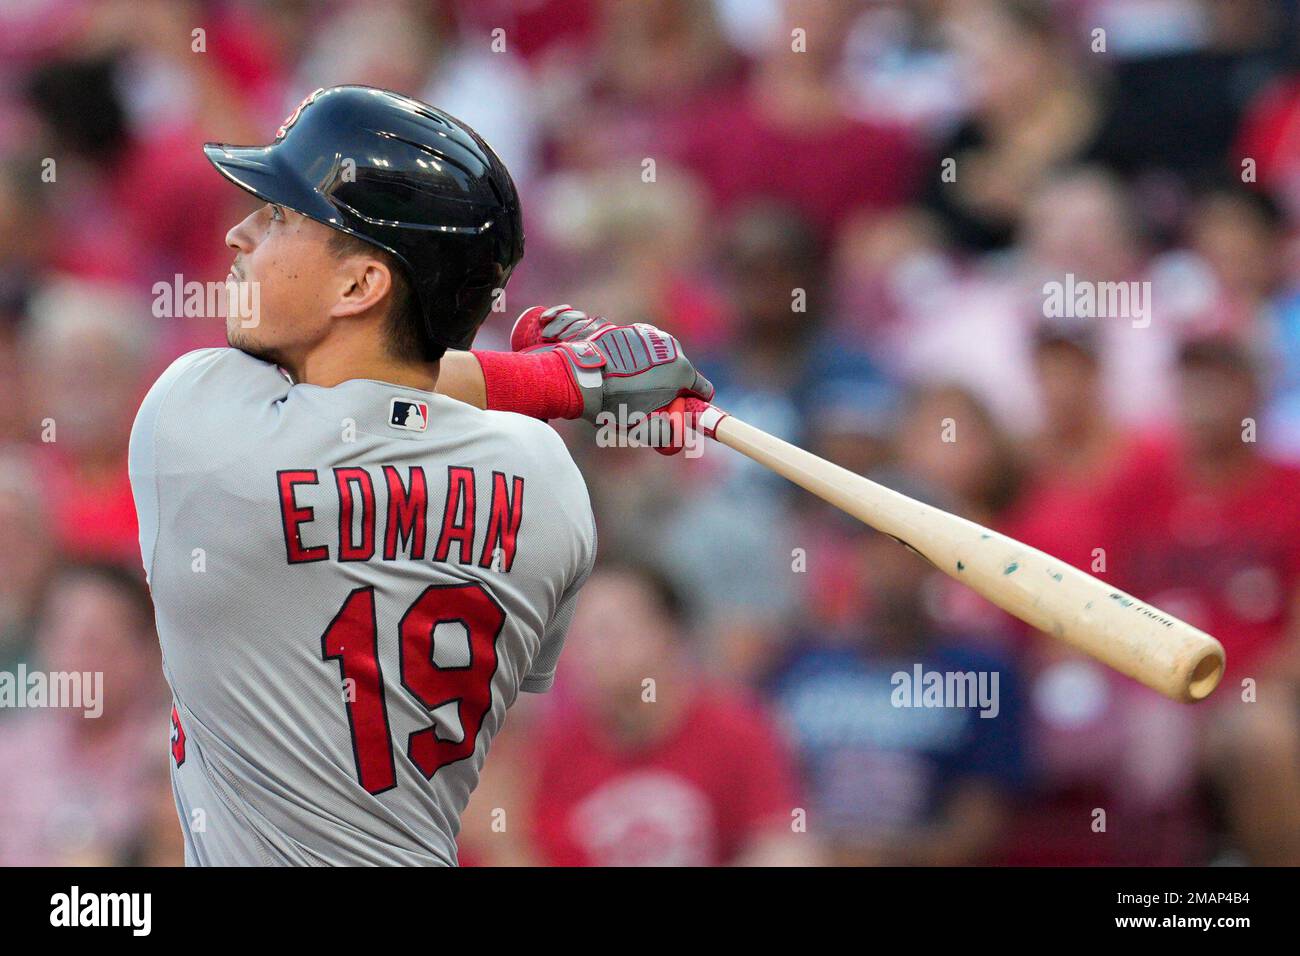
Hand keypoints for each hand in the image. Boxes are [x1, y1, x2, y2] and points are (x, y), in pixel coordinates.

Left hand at [511, 306, 715, 452]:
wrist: (581, 377)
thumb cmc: (614, 404)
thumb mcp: (642, 428)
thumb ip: (665, 435)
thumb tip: (675, 438)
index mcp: (682, 370)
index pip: (703, 388)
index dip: (695, 402)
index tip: (684, 410)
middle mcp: (672, 348)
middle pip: (682, 372)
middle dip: (672, 387)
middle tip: (651, 403)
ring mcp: (652, 335)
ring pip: (663, 359)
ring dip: (655, 372)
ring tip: (632, 387)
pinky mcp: (633, 330)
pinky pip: (645, 348)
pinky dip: (639, 359)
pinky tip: (622, 371)